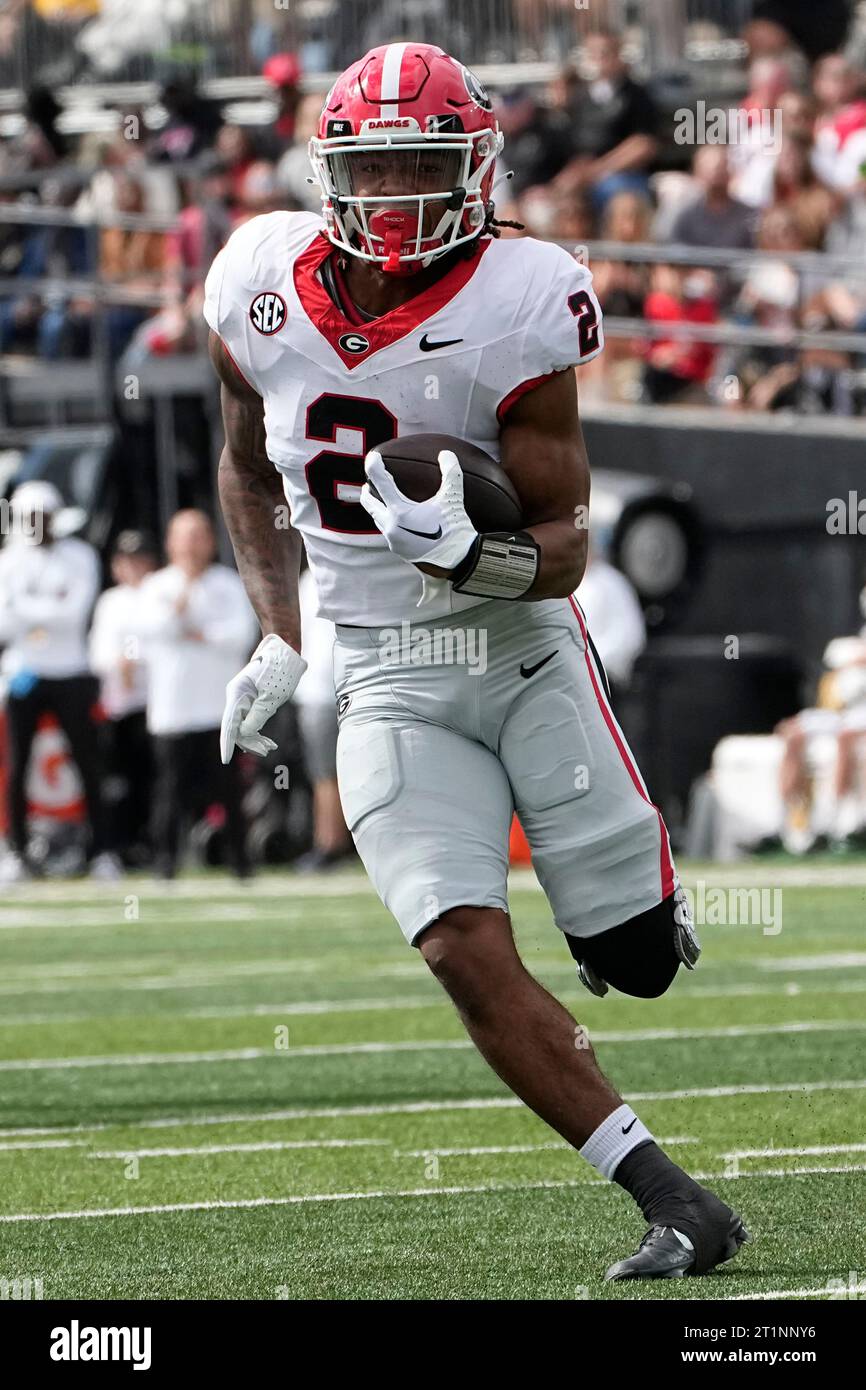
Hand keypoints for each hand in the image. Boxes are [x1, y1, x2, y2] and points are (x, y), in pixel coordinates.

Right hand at [220, 633, 306, 762]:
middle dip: (249, 742)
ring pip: (244, 724)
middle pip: (237, 726)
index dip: (227, 744)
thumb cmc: (280, 669)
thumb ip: (257, 716)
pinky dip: (258, 729)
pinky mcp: (252, 698)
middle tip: (266, 751)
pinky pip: (251, 718)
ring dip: (255, 738)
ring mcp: (244, 697)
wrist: (284, 648)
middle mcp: (237, 696)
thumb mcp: (272, 696)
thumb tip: (245, 733)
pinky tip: (267, 741)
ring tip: (269, 748)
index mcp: (237, 694)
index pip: (229, 724)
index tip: (225, 760)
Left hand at [359, 449, 477, 572]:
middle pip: (369, 503)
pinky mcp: (399, 550)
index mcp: (400, 513)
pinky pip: (387, 531)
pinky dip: (387, 520)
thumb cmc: (455, 528)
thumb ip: (451, 472)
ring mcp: (393, 540)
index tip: (372, 457)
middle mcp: (391, 527)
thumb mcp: (453, 498)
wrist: (459, 561)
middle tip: (369, 481)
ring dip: (376, 507)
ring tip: (381, 499)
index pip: (381, 483)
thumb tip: (446, 454)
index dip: (374, 466)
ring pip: (376, 519)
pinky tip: (396, 518)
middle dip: (367, 490)